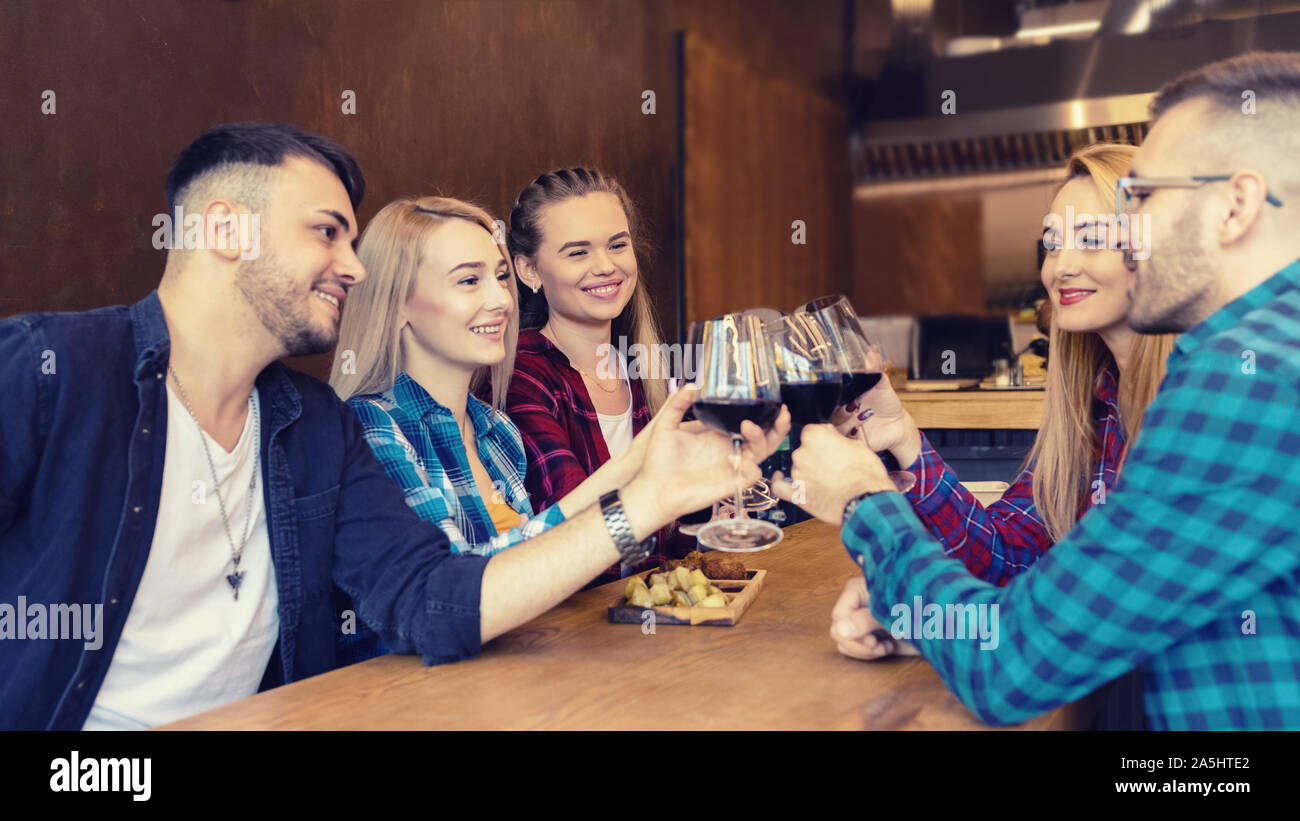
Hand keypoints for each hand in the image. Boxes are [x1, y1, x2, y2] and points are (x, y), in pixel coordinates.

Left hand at [621, 389, 788, 475]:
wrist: (654, 489)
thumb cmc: (659, 462)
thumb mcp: (666, 426)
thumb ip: (678, 404)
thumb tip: (691, 385)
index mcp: (719, 435)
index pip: (748, 422)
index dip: (762, 413)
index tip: (768, 399)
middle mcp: (730, 450)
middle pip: (765, 437)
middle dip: (778, 425)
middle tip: (781, 411)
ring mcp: (733, 467)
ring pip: (762, 452)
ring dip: (762, 437)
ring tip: (748, 426)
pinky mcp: (732, 483)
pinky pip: (753, 474)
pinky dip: (750, 465)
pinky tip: (733, 457)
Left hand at [769, 424, 892, 525]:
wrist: (866, 501)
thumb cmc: (866, 474)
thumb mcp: (858, 446)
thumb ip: (838, 438)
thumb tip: (830, 434)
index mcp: (815, 436)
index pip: (811, 432)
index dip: (822, 439)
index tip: (829, 445)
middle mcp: (801, 453)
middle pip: (804, 450)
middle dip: (816, 456)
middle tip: (833, 466)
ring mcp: (797, 474)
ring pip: (797, 468)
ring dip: (808, 472)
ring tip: (827, 481)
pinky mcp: (797, 495)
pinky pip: (779, 487)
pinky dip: (779, 482)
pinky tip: (780, 479)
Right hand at [830, 577, 918, 659]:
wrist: (942, 624)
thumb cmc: (921, 609)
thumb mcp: (892, 614)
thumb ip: (864, 621)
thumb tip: (839, 631)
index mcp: (858, 590)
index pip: (839, 615)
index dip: (851, 632)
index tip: (873, 641)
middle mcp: (857, 605)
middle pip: (838, 630)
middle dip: (858, 643)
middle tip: (878, 645)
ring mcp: (863, 620)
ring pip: (844, 641)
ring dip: (863, 649)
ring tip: (885, 646)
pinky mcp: (870, 634)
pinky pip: (854, 648)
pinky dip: (867, 653)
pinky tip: (887, 647)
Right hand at [831, 374, 920, 467]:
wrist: (898, 425)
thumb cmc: (887, 403)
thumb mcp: (882, 384)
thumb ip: (875, 368)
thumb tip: (872, 349)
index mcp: (844, 397)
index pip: (829, 395)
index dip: (830, 393)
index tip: (838, 390)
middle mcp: (841, 412)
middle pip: (828, 411)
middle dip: (838, 408)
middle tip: (850, 404)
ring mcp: (844, 426)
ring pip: (835, 424)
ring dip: (847, 419)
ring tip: (861, 412)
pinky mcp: (850, 440)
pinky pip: (844, 438)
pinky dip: (851, 431)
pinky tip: (862, 424)